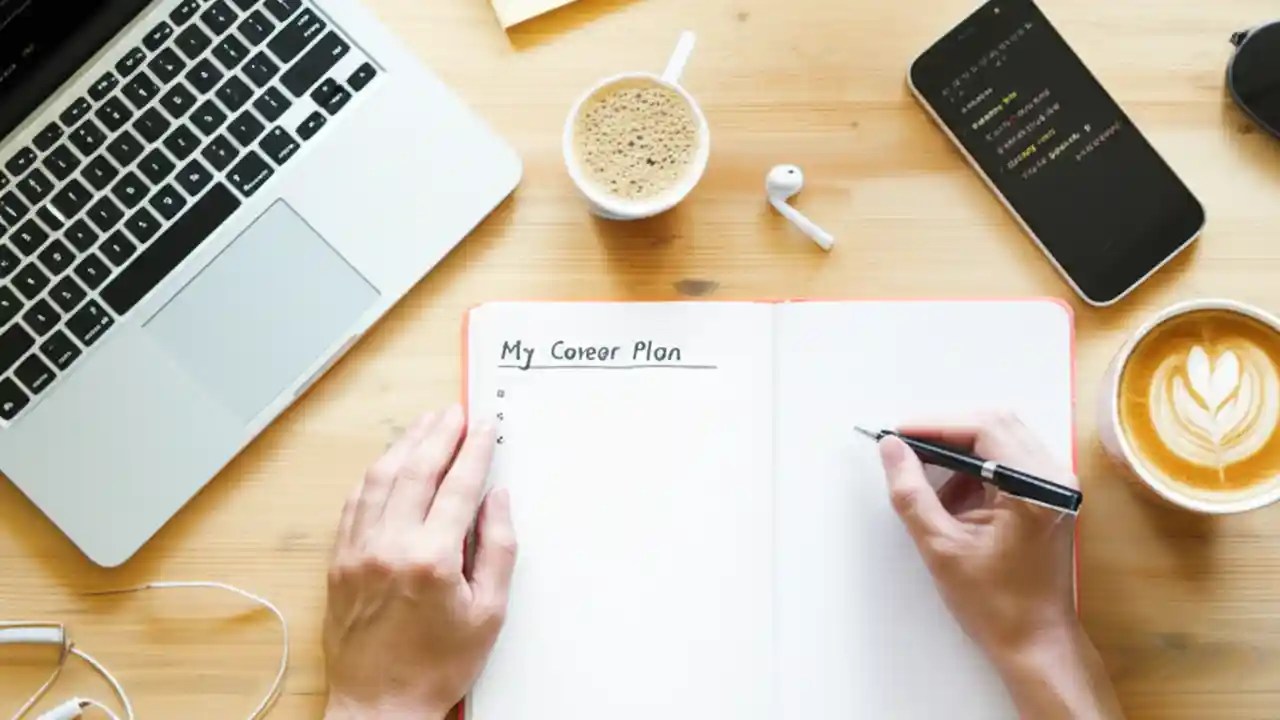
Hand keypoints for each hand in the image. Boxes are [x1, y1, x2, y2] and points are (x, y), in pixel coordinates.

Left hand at [324, 405, 516, 719]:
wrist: (381, 706)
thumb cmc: (438, 666)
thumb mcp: (489, 612)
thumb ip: (497, 548)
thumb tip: (497, 499)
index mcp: (432, 559)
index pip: (458, 486)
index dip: (475, 450)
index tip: (486, 427)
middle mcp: (390, 547)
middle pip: (417, 470)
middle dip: (439, 435)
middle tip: (456, 413)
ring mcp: (359, 552)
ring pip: (380, 479)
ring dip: (404, 445)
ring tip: (425, 424)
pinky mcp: (340, 562)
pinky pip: (355, 503)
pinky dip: (374, 475)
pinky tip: (388, 462)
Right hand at [878, 412, 1075, 661]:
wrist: (1036, 643)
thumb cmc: (994, 603)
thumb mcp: (941, 546)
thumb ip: (911, 492)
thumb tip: (891, 448)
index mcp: (1035, 486)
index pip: (984, 428)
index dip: (935, 426)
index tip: (897, 436)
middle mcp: (1054, 477)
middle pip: (995, 426)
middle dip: (945, 434)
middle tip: (905, 449)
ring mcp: (1055, 486)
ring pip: (1001, 441)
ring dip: (959, 452)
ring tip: (922, 474)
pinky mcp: (1048, 497)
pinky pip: (1008, 463)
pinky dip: (974, 470)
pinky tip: (948, 495)